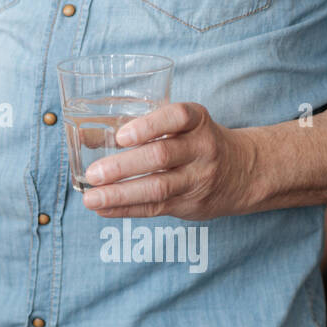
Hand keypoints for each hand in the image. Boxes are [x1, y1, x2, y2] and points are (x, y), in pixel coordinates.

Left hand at [80, 102, 258, 219]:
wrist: (243, 171)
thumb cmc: (194, 143)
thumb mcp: (178, 127)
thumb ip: (136, 129)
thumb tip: (83, 137)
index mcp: (197, 121)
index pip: (177, 117)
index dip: (148, 126)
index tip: (122, 136)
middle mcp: (201, 148)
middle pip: (161, 156)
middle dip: (123, 166)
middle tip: (93, 174)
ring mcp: (197, 178)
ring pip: (157, 188)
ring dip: (119, 195)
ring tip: (91, 198)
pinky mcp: (190, 204)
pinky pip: (154, 208)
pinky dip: (125, 210)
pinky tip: (102, 210)